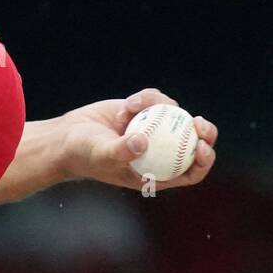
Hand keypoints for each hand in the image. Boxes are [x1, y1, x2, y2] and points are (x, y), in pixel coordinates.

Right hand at [61, 88, 217, 190]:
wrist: (68, 138)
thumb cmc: (84, 154)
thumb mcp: (102, 154)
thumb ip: (122, 151)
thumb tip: (143, 142)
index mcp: (156, 173)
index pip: (191, 172)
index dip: (203, 161)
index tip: (200, 146)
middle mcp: (160, 153)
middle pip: (195, 143)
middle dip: (204, 133)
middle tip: (198, 121)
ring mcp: (156, 131)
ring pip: (177, 116)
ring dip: (161, 107)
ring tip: (131, 107)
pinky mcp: (147, 112)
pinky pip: (158, 101)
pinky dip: (146, 98)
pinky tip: (127, 104)